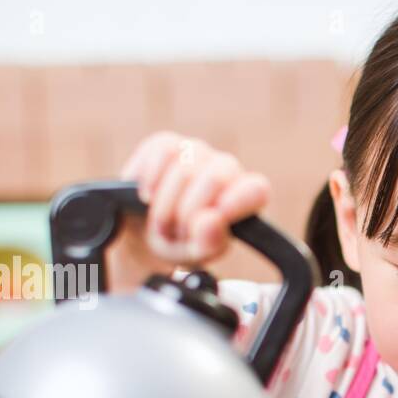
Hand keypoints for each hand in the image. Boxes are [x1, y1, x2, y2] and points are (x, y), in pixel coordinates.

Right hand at [118, 131, 271, 266]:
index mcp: (244, 198)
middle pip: (216, 178)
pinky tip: (148, 196)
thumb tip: (211, 221)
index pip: (256, 190)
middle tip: (176, 232)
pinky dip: (152, 181)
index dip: (238, 201)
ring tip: (161, 220)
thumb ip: (208, 244)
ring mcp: (198, 152)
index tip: (216, 218)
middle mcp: (226, 169)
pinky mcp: (167, 142)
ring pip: (185, 169)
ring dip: (166, 203)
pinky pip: (164, 154)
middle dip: (188, 211)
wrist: (141, 232)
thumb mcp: (194, 255)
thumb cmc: (179, 243)